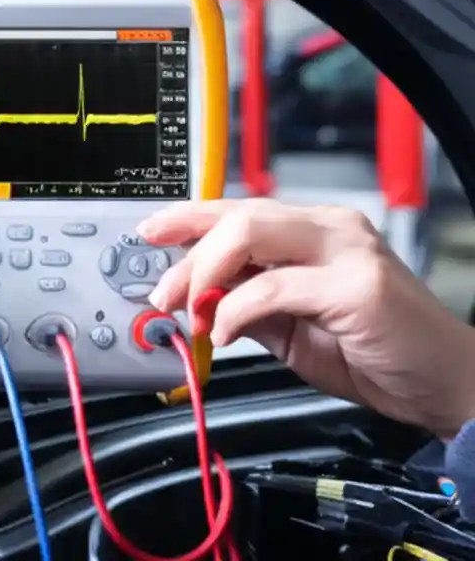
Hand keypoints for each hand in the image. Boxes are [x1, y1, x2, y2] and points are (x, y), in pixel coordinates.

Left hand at [139, 199, 474, 439]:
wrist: (444, 383)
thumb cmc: (375, 352)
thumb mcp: (292, 326)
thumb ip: (246, 303)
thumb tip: (191, 297)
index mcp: (315, 230)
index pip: (238, 209)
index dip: (187, 218)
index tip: (148, 234)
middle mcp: (331, 228)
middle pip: (237, 215)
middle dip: (186, 254)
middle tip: (161, 294)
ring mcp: (347, 251)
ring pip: (250, 234)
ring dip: (203, 275)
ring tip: (188, 312)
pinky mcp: (356, 286)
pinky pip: (272, 287)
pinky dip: (234, 310)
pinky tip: (223, 333)